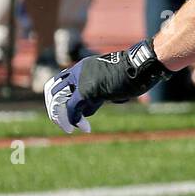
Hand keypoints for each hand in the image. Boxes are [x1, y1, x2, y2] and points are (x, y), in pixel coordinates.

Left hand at [44, 39, 170, 134]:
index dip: (58, 98)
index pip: (59, 82)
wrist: (141, 66)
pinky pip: (72, 109)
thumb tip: (88, 109)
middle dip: (56, 110)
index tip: (67, 111)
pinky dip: (73, 121)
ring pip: (59, 101)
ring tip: (72, 129)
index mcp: (82, 67)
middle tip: (65, 124)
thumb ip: (96, 95)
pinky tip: (84, 128)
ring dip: (63, 118)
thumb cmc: (133, 73)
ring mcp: (81, 81)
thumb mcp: (110, 83)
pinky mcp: (87, 91)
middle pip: (53, 91)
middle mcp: (77, 72)